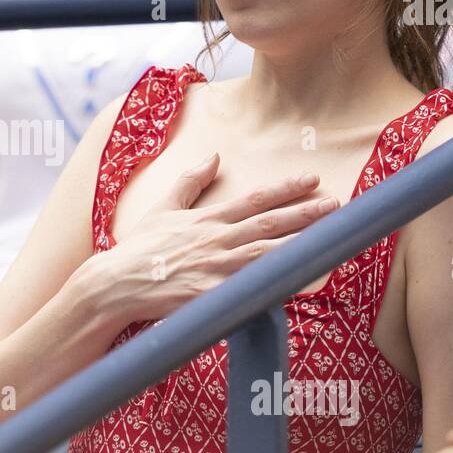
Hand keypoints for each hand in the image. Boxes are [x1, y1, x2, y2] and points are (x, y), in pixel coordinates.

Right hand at [85, 159, 339, 333]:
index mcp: (207, 219)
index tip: (311, 179)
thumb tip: (213, 156)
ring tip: (330, 239)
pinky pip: (252, 290)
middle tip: (336, 205)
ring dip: (300, 245)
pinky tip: (301, 283)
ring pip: (268, 254)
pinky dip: (276, 285)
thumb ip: (190, 182)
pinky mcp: (213, 296)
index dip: (285, 189)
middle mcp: (217, 240)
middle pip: (269, 223)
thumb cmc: (138, 249)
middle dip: (306, 213)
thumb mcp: (163, 208)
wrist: (116, 284)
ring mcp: (216, 268)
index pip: (254, 200)